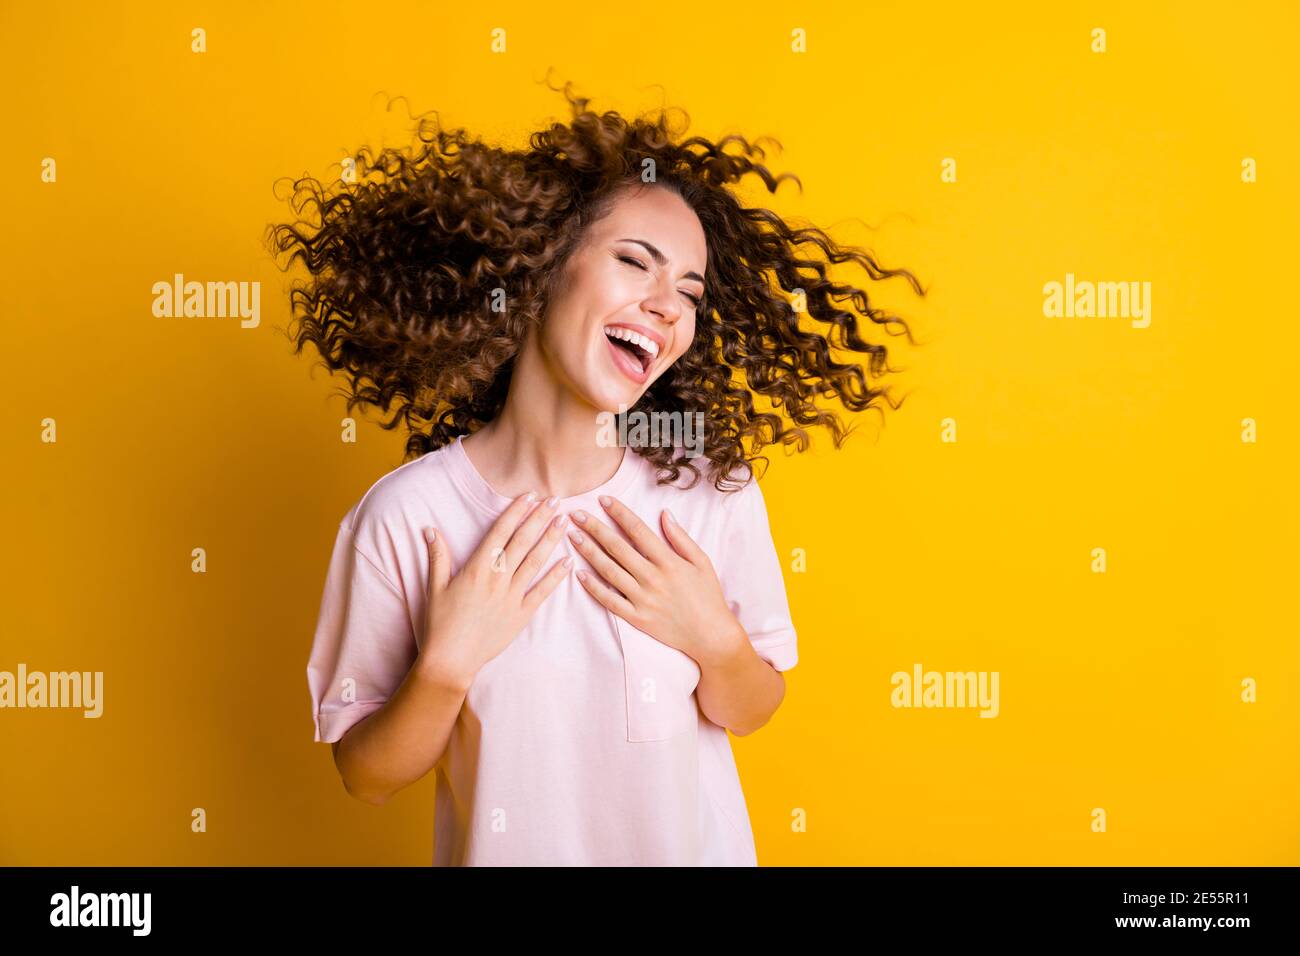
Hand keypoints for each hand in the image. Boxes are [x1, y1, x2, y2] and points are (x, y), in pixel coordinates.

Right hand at [417, 492, 570, 688]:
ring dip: (551, 540)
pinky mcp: (521, 614)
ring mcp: (512, 596)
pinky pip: (542, 592)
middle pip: (522, 541)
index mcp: (477, 568)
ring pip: (536, 562)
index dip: (516, 512)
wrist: (451, 659)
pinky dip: (556, 576)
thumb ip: (437, 556)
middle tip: (555, 500)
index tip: (529, 496)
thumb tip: (429, 529)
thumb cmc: (440, 623)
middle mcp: (497, 578)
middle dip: (539, 518)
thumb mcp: (435, 587)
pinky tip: (568, 562)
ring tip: (564, 522)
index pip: (500, 532)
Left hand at [567, 495, 743, 666]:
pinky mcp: (637, 618)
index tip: (604, 499)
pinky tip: (579, 573)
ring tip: (573, 536)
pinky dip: (593, 587)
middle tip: (577, 514)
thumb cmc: (708, 596)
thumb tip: (664, 513)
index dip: (619, 513)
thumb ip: (681, 537)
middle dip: (595, 528)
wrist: (711, 635)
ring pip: (609, 571)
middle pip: (618, 548)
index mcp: (669, 562)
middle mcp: (653, 579)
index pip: (638, 531)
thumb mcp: (702, 562)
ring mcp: (643, 599)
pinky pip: (610, 601)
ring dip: (589, 552)